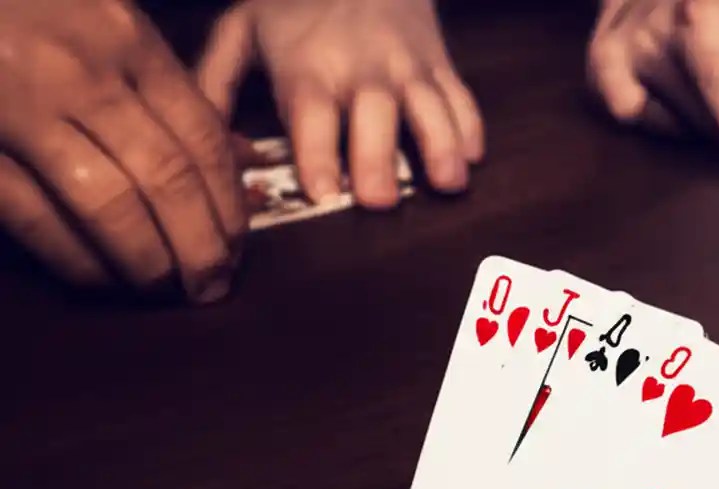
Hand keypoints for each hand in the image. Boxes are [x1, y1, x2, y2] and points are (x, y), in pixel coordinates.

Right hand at [0, 0, 244, 302]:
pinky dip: (75, 259)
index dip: (229, 206)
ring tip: (163, 290)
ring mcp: (22, 110)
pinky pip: (36, 219)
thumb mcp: (107, 23)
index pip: (202, 138)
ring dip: (146, 262)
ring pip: (109, 206)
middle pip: (168, 179)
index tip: (238, 248)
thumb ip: (166, 87)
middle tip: (212, 287)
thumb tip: (242, 158)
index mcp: (126, 40)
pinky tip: (99, 279)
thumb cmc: (32, 8)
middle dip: (200, 247)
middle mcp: (81, 75)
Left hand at [198, 0, 481, 206]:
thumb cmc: (296, 3)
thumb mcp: (242, 30)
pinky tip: (470, 157)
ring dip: (441, 146)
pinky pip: (462, 97)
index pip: (312, 115)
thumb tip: (212, 147)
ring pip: (430, 107)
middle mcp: (363, 69)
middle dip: (378, 159)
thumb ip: (217, 85)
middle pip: (374, 116)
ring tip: (448, 183)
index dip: (317, 154)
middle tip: (380, 202)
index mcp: (309, 67)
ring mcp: (408, 66)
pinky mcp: (441, 64)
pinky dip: (470, 128)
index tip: (323, 193)